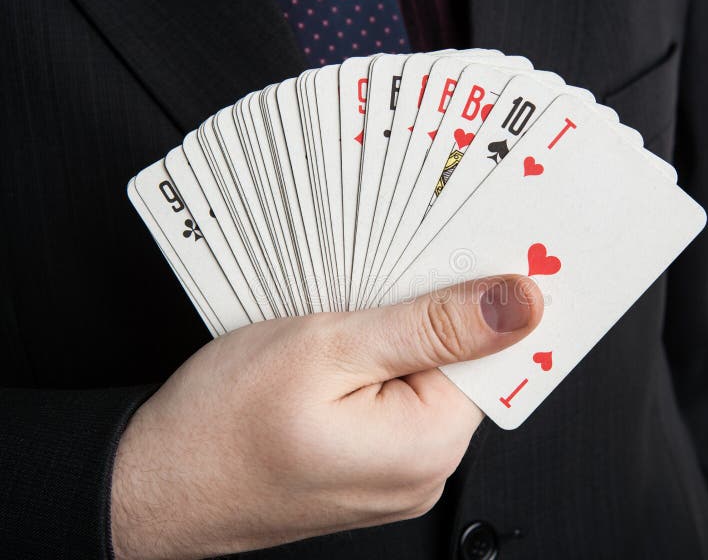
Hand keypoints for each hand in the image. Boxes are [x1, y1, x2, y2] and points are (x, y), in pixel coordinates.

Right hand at [111, 274, 542, 558]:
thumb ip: (431, 326)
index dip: (479, 300)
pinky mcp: (366, 472)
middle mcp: (421, 473)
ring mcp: (393, 479)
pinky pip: (391, 407)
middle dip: (425, 317)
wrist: (154, 485)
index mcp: (427, 446)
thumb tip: (517, 305)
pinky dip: (372, 370)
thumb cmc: (221, 426)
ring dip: (392, 342)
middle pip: (457, 369)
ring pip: (420, 384)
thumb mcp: (329, 349)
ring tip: (340, 323)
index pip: (493, 356)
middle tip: (375, 283)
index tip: (463, 256)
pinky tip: (334, 356)